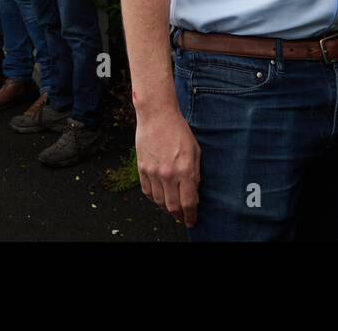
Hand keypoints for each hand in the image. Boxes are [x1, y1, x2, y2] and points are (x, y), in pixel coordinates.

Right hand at [136, 107, 201, 227]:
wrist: (157, 116)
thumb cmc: (178, 130)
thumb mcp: (195, 151)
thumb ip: (195, 173)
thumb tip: (193, 191)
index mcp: (185, 170)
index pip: (188, 202)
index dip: (191, 216)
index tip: (191, 220)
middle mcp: (168, 174)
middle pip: (172, 206)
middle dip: (178, 216)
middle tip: (182, 218)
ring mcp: (153, 172)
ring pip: (158, 201)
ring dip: (166, 208)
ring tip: (171, 208)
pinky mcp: (142, 168)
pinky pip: (147, 191)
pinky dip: (153, 198)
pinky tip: (159, 197)